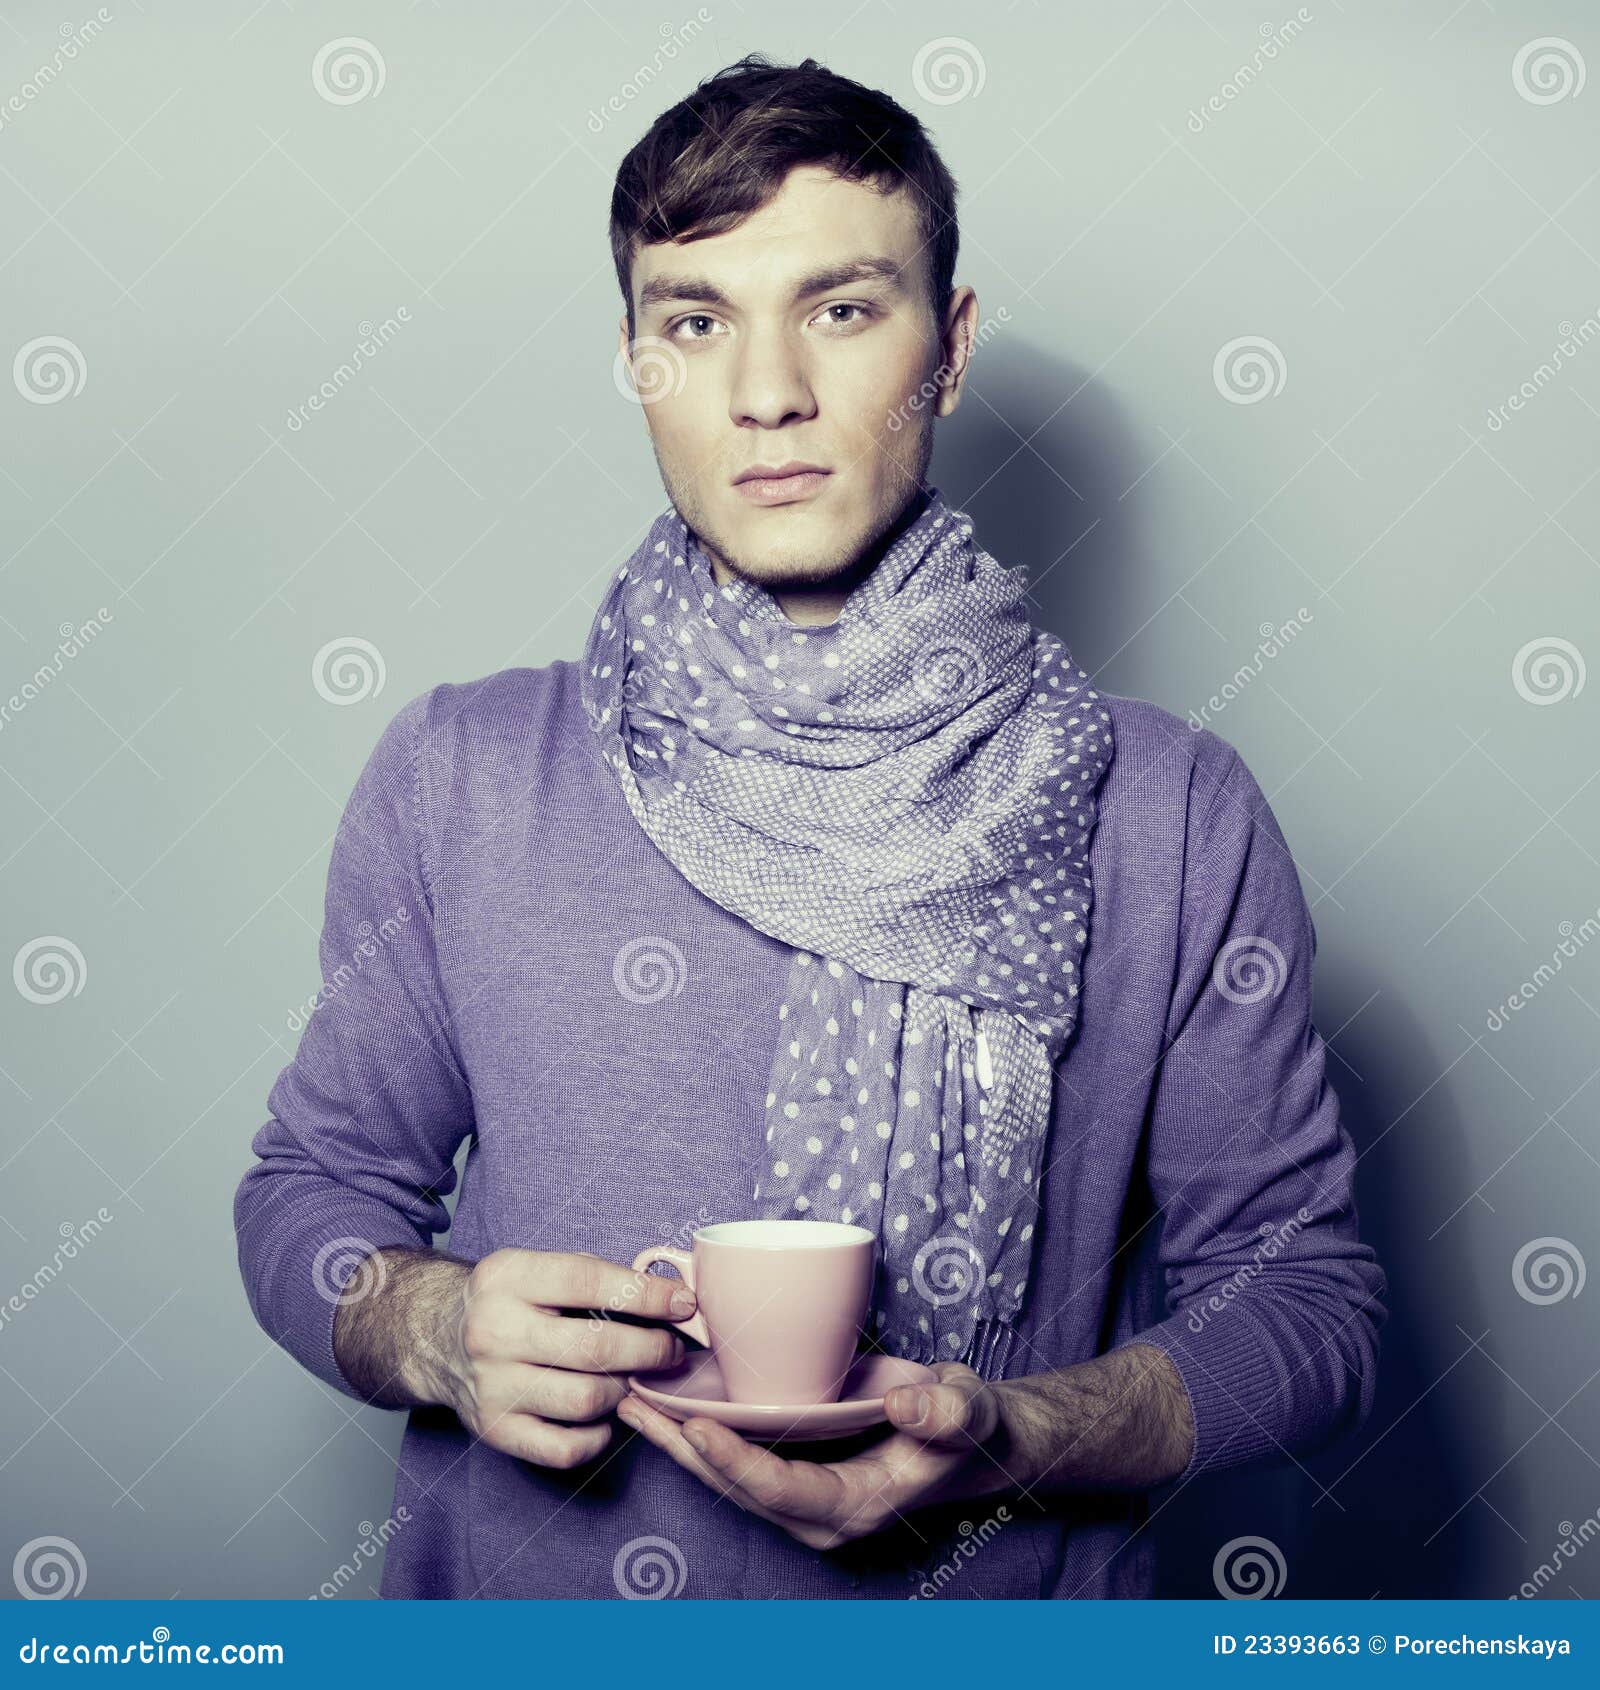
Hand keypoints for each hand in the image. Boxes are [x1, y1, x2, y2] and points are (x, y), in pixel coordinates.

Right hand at [340, 1247, 695, 1469]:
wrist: (436, 1338)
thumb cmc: (511, 1300)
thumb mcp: (539, 1269)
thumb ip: (598, 1279)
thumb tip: (673, 1299)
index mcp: (508, 1277)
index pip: (590, 1281)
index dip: (648, 1294)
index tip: (686, 1305)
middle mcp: (494, 1331)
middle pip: (596, 1348)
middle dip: (651, 1350)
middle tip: (673, 1351)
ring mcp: (491, 1385)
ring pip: (587, 1400)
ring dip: (625, 1391)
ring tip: (631, 1378)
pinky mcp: (494, 1430)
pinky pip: (565, 1447)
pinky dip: (597, 1436)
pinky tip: (602, 1415)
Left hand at [616, 1361, 1007, 1549]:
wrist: (973, 1441)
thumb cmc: (970, 1427)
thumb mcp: (967, 1412)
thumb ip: (942, 1411)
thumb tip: (902, 1402)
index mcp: (853, 1506)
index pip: (779, 1490)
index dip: (734, 1460)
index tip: (694, 1424)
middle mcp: (818, 1515)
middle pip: (735, 1486)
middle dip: (681, 1447)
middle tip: (633, 1402)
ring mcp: (803, 1502)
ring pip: (727, 1478)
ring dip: (678, 1441)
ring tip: (630, 1400)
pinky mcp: (796, 1479)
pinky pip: (737, 1463)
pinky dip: (699, 1434)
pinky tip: (668, 1405)